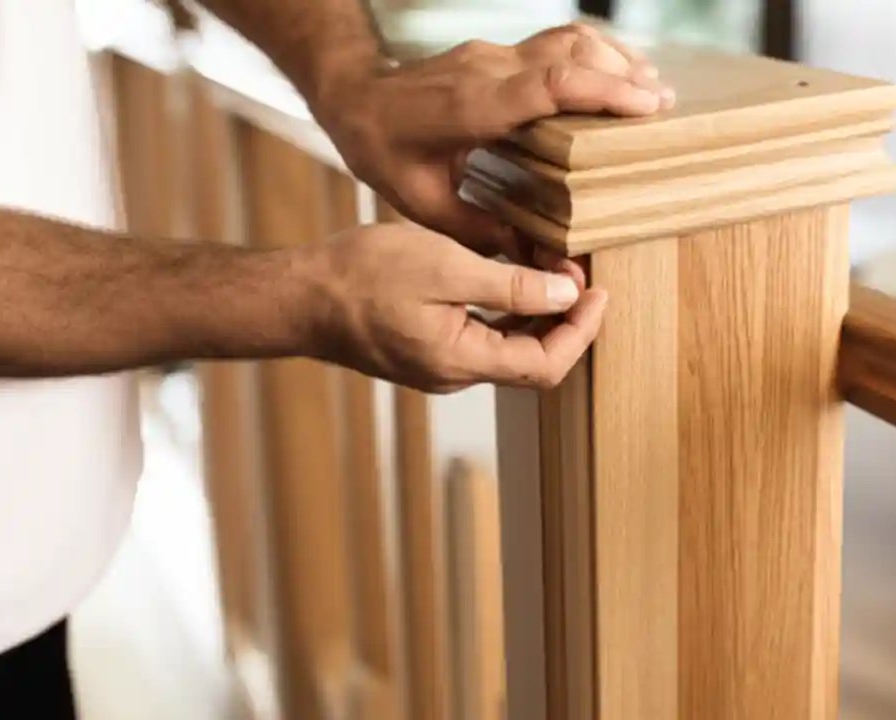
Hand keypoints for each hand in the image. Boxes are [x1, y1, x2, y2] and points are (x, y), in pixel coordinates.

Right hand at [290, 222, 605, 392]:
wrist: (297, 296)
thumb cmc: (361, 276)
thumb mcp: (445, 267)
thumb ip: (511, 286)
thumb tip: (566, 294)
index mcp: (463, 361)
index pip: (546, 364)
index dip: (582, 331)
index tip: (598, 291)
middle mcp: (454, 374)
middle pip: (532, 362)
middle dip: (565, 321)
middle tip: (580, 273)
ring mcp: (437, 366)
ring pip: (507, 349)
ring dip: (536, 315)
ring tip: (552, 269)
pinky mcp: (424, 350)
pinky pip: (480, 339)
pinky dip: (506, 312)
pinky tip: (508, 278)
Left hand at [313, 23, 673, 256]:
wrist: (353, 97)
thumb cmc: (382, 151)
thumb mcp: (423, 204)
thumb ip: (482, 232)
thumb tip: (538, 265)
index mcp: (472, 107)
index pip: (549, 85)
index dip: (602, 90)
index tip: (646, 106)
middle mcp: (487, 69)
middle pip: (571, 53)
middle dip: (623, 76)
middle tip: (664, 106)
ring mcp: (493, 53)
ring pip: (568, 39)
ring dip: (614, 60)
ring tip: (651, 91)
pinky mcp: (497, 51)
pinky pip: (556, 42)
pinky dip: (594, 57)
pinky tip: (616, 77)